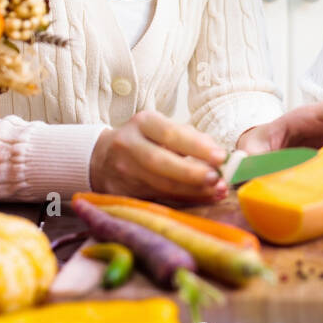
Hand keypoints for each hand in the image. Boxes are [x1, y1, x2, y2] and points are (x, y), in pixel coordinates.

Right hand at [89, 110, 227, 202]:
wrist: (101, 158)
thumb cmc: (144, 140)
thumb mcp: (162, 128)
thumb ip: (189, 138)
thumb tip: (218, 155)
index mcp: (143, 123)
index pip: (171, 134)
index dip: (197, 147)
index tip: (221, 157)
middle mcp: (129, 145)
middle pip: (161, 162)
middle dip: (192, 173)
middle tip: (217, 179)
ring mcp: (123, 171)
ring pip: (160, 185)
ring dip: (193, 191)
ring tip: (217, 191)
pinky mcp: (122, 192)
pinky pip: (158, 198)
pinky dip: (184, 199)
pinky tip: (204, 198)